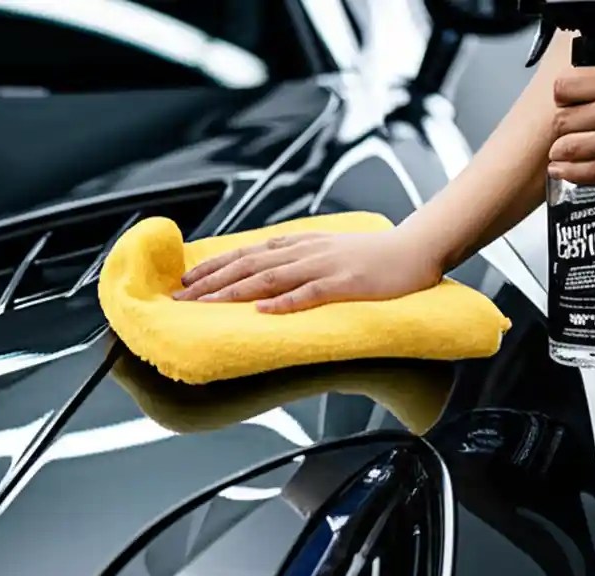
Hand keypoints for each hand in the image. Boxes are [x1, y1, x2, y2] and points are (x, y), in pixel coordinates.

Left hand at [173, 228, 442, 313]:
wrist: (414, 249)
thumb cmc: (369, 256)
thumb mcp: (323, 250)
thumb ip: (293, 260)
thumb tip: (259, 275)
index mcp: (297, 245)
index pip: (245, 254)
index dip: (213, 266)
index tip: (185, 280)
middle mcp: (303, 252)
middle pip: (248, 266)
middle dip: (211, 281)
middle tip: (180, 297)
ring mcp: (324, 266)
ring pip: (270, 278)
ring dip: (235, 291)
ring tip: (206, 303)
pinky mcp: (346, 282)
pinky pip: (311, 293)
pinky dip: (286, 302)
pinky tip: (264, 311)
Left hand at [549, 53, 594, 183]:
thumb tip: (576, 90)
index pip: (564, 89)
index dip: (562, 97)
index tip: (566, 103)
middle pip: (562, 123)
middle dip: (560, 127)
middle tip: (567, 130)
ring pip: (570, 150)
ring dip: (560, 153)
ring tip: (563, 151)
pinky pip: (592, 174)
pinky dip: (571, 174)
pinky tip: (564, 170)